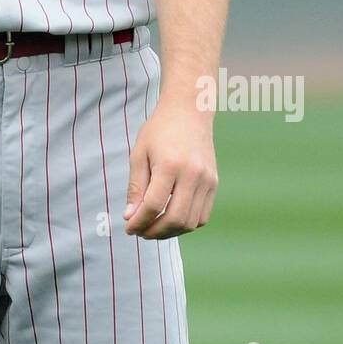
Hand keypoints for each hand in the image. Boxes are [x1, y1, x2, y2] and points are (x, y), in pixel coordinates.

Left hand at [122, 95, 218, 238]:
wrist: (189, 112)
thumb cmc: (159, 131)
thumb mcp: (139, 153)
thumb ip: (135, 187)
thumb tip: (130, 216)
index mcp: (170, 165)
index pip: (153, 205)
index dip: (139, 221)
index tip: (128, 227)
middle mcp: (192, 175)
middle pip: (175, 218)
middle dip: (154, 232)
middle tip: (140, 232)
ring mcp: (207, 181)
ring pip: (190, 222)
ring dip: (170, 232)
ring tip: (153, 228)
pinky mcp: (214, 184)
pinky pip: (202, 216)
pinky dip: (185, 224)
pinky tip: (170, 219)